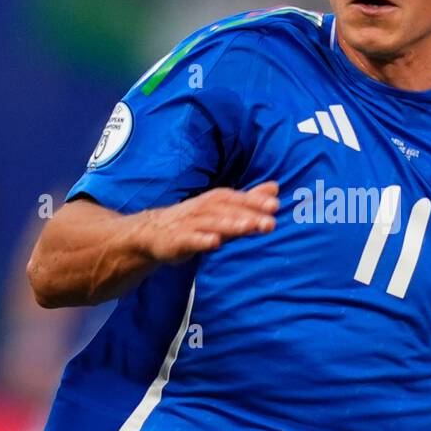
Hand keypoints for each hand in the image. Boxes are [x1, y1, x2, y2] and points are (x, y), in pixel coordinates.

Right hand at [136, 181, 279, 263]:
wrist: (154, 232)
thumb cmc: (195, 220)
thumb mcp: (224, 209)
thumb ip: (250, 200)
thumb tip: (275, 188)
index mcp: (218, 200)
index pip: (239, 199)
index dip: (257, 201)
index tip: (276, 205)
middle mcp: (205, 208)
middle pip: (229, 210)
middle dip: (249, 214)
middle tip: (270, 221)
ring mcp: (191, 223)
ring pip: (212, 223)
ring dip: (230, 224)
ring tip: (248, 227)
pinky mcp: (177, 239)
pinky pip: (191, 239)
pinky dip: (202, 240)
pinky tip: (214, 243)